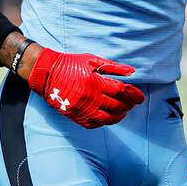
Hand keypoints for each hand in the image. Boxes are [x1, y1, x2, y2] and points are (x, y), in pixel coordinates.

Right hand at [27, 48, 144, 128]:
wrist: (46, 73)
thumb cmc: (71, 64)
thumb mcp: (93, 61)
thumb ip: (114, 67)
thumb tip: (132, 72)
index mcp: (95, 82)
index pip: (121, 91)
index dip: (134, 95)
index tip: (140, 97)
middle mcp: (89, 97)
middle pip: (117, 106)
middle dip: (129, 105)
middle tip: (133, 103)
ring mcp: (82, 109)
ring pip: (107, 118)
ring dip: (119, 115)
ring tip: (124, 111)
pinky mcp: (75, 116)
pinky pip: (94, 124)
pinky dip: (105, 122)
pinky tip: (109, 116)